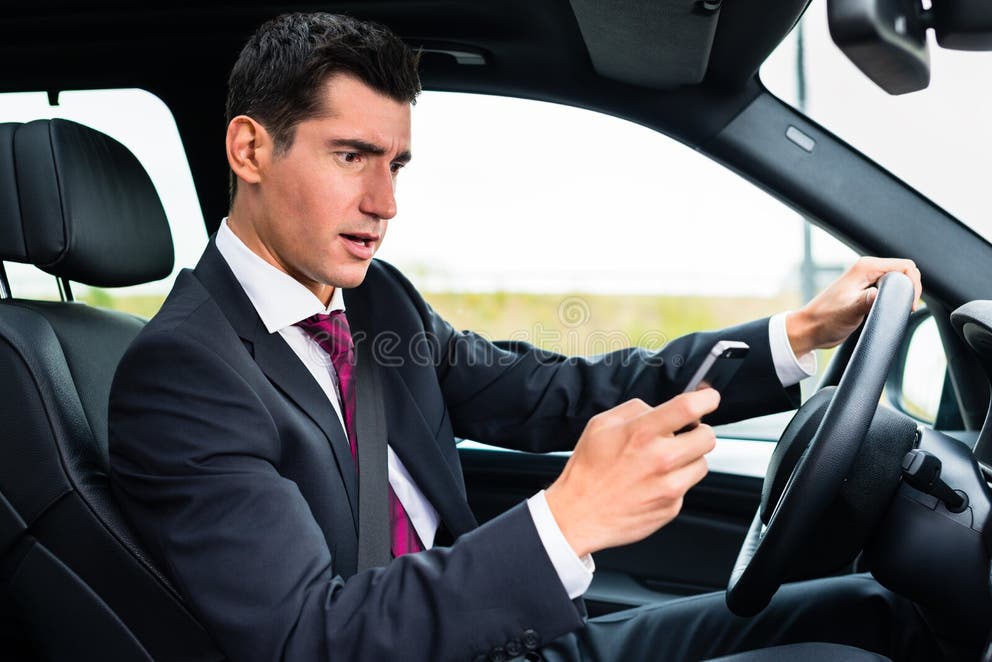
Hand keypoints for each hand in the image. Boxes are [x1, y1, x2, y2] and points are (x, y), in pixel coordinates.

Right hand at [544, 389, 719, 557]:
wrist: (578, 514)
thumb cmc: (587, 470)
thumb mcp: (601, 425)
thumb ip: (635, 410)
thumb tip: (659, 408)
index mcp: (643, 433)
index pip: (690, 408)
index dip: (706, 399)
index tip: (709, 399)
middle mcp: (661, 459)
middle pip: (707, 437)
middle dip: (698, 432)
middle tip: (683, 435)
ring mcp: (669, 486)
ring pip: (701, 463)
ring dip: (688, 459)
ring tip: (663, 463)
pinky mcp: (672, 507)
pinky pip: (687, 487)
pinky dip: (675, 482)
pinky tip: (652, 483)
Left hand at [786, 256, 922, 355]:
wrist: (810, 329)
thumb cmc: (825, 320)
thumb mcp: (848, 312)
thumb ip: (865, 301)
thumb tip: (879, 294)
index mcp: (865, 268)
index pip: (905, 266)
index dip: (914, 284)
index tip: (909, 304)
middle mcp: (867, 270)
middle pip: (904, 273)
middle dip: (910, 290)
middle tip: (906, 309)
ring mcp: (867, 281)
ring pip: (898, 282)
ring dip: (903, 295)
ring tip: (899, 311)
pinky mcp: (867, 292)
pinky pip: (890, 291)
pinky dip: (895, 300)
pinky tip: (891, 312)